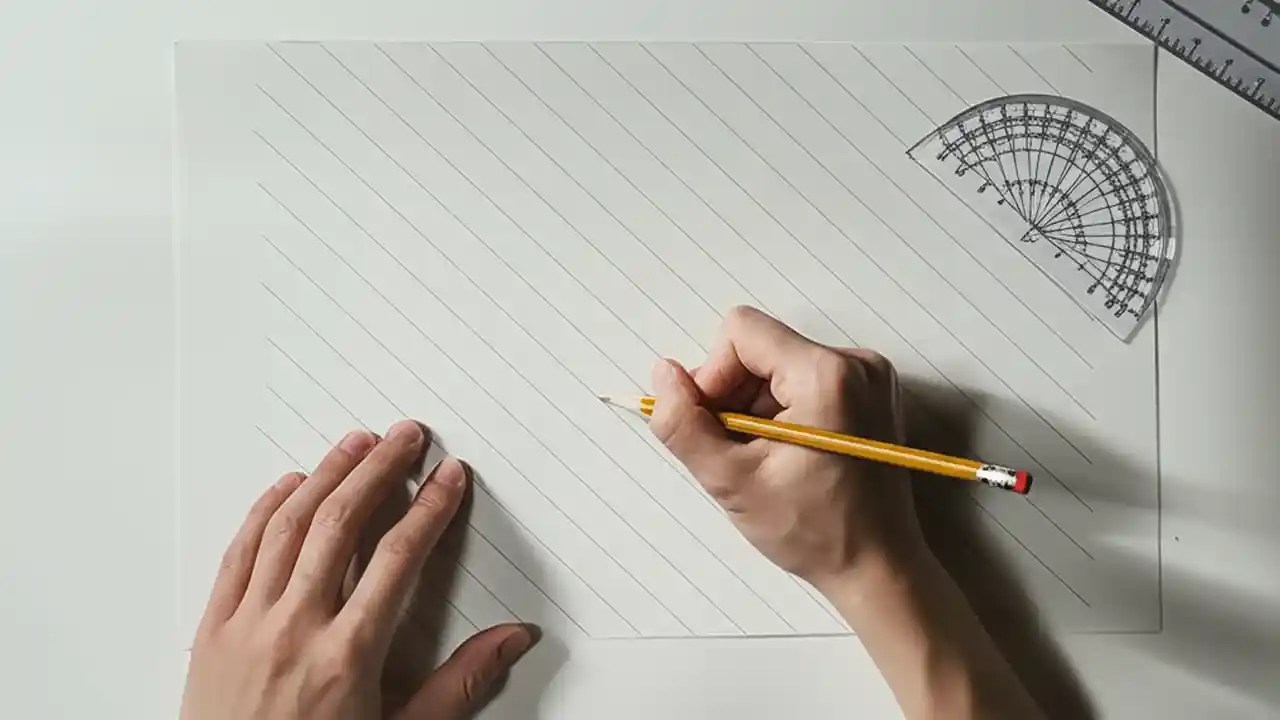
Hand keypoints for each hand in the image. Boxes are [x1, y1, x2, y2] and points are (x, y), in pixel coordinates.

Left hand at [181, 420, 536, 719]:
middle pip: (342, 523)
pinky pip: (238, 553)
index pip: (398, 557)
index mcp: (349, 654)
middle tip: (405, 436)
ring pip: (289, 526)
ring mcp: (249, 624)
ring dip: (326, 475)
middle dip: (379, 469)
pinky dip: (264, 510)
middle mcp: (297, 628)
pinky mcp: (213, 629)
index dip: (429, 508)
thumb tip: (512, 640)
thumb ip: (459, 683)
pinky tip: (287, 486)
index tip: (447, 477)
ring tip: (355, 443)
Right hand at [648, 306, 923, 590]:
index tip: (716, 428)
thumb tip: (664, 373)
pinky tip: (785, 455)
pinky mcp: (869, 393)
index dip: (712, 375)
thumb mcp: (732, 482)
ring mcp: (868, 376)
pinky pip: (803, 380)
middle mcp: (856, 362)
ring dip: (754, 408)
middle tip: (736, 452)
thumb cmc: (814, 532)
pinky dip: (781, 412)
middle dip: (733, 396)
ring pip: (778, 366)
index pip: (741, 332)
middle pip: (760, 348)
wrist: (878, 568)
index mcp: (827, 374)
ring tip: (763, 460)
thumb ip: (683, 424)